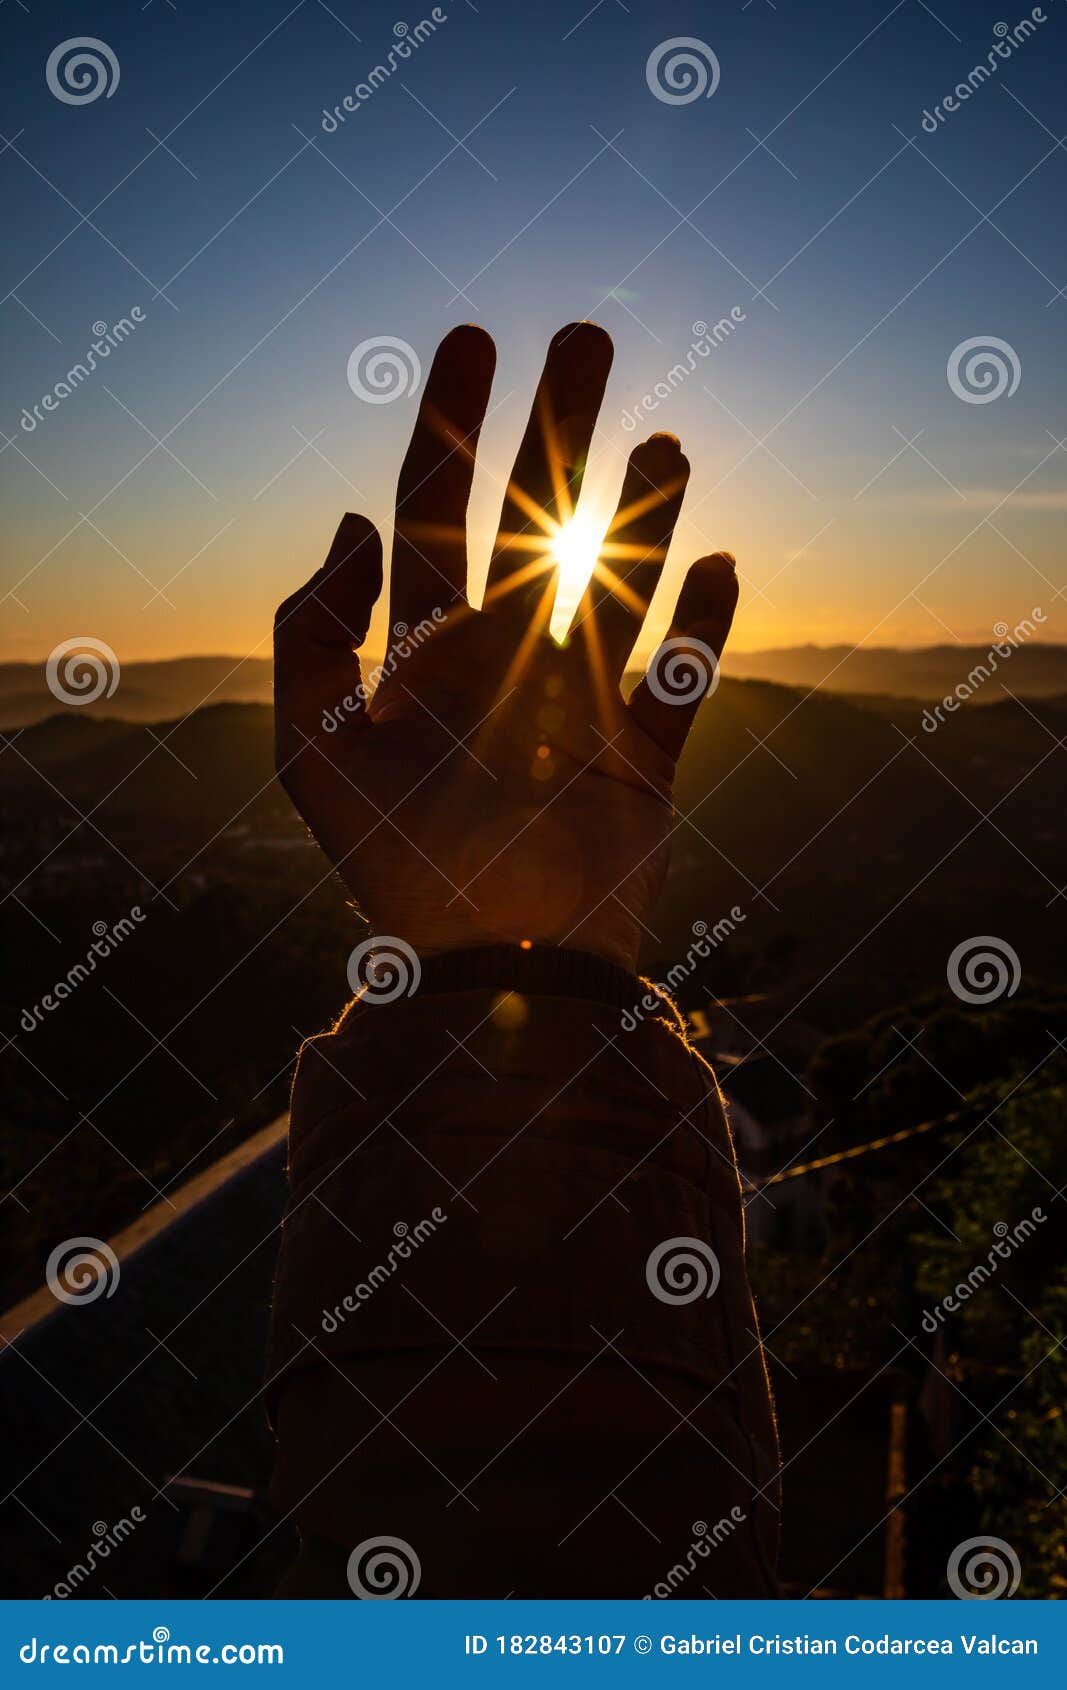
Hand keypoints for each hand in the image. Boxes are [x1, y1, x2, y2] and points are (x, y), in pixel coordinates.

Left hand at [274, 322, 737, 971]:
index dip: (449, 422)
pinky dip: (702, 626)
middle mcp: (502, 662)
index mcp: (423, 651)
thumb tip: (359, 520)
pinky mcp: (640, 758)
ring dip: (643, 513)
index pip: (433, 511)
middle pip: (534, 520)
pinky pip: (680, 679)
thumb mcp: (311, 748)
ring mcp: (576, 706)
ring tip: (667, 439)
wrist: (488, 977)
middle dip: (558, 429)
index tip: (473, 339)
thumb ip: (313, 632)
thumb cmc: (394, 869)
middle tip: (588, 335)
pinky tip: (721, 564)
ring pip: (616, 582)